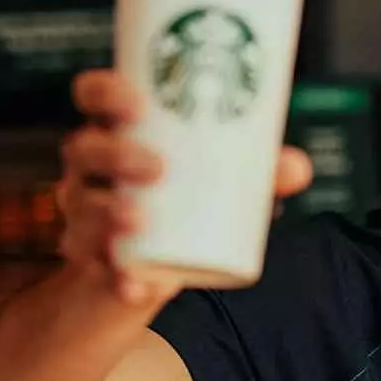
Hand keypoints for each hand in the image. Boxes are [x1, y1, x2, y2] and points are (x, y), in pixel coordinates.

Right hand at [55, 69, 312, 304]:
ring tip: (139, 221)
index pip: (94, 95)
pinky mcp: (91, 259)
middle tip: (157, 169)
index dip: (106, 93)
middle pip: (83, 149)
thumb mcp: (228, 180)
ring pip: (80, 206)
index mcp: (119, 130)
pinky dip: (116, 278)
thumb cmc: (189, 198)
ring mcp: (83, 212)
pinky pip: (94, 267)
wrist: (148, 266)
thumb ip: (264, 173)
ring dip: (105, 213)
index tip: (138, 105)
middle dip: (114, 154)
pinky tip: (136, 287)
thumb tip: (299, 168)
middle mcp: (91, 167)